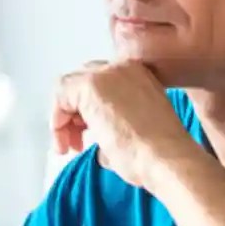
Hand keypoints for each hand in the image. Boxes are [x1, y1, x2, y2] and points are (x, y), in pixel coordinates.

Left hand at [51, 60, 199, 188]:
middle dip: (74, 112)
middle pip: (84, 81)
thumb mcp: (136, 130)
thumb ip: (115, 124)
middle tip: (76, 142)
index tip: (87, 136)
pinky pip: (61, 92)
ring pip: (70, 86)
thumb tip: (100, 137)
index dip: (88, 112)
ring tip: (69, 146)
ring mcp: (107, 73)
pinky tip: (64, 141)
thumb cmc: (158, 154)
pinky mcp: (90, 84)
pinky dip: (57, 118)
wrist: (167, 158)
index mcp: (140, 75)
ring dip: (64, 117)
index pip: (102, 84)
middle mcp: (124, 67)